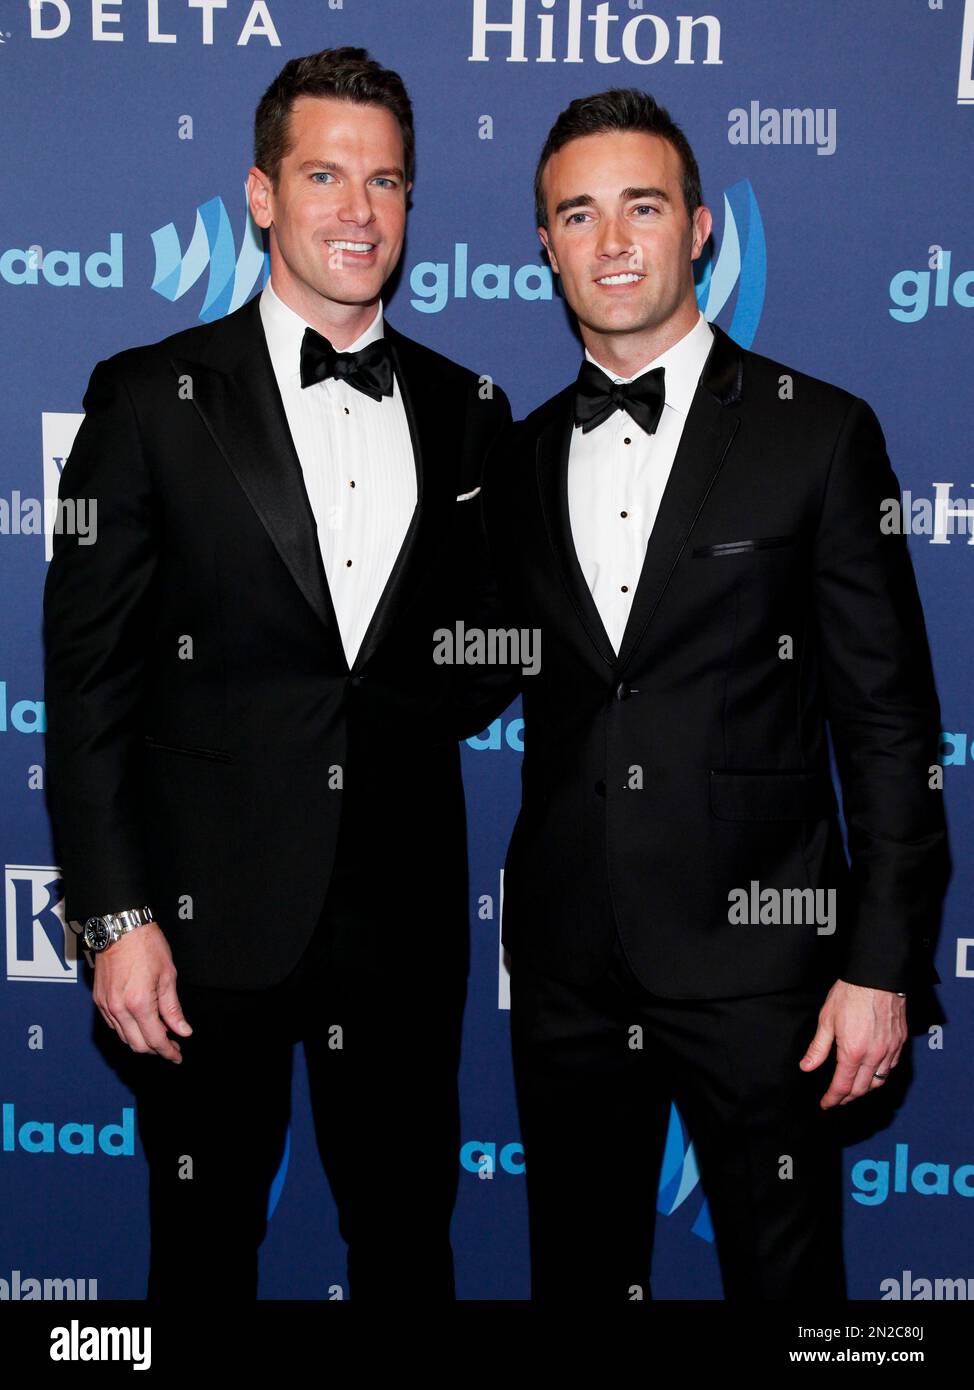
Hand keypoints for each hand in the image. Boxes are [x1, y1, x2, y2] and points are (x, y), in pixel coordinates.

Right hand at [92, 922, 191, 1063]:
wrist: (120, 927)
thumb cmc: (146, 945)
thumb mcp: (168, 975)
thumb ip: (173, 1008)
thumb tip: (183, 1031)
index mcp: (140, 1003)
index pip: (155, 1040)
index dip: (168, 1051)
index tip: (177, 1056)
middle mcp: (119, 1008)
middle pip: (137, 1045)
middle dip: (155, 1049)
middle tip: (172, 1045)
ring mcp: (106, 1005)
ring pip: (123, 1037)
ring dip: (140, 1040)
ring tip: (158, 1033)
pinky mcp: (98, 999)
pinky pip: (112, 1024)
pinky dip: (127, 1029)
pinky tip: (140, 1021)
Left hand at [799, 979, 906, 1108]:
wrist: (877, 976)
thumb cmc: (851, 994)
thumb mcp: (826, 1020)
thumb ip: (818, 1048)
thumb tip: (807, 1066)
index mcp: (853, 1052)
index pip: (842, 1086)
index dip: (833, 1098)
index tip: (826, 1104)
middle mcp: (874, 1055)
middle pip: (862, 1089)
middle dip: (848, 1098)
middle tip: (837, 1099)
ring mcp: (890, 1050)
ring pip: (879, 1081)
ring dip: (865, 1090)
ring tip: (853, 1090)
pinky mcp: (900, 1042)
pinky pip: (891, 1067)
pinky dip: (880, 1075)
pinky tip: (872, 1073)